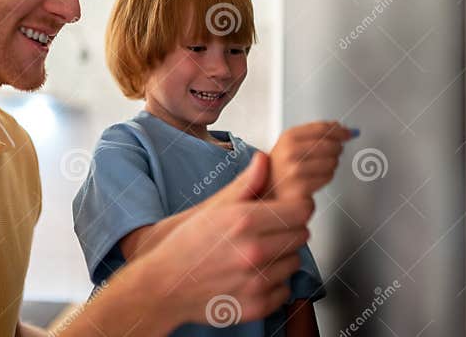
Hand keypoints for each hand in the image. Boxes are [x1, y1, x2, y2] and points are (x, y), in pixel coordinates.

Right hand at [142, 152, 313, 324]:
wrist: (163, 286)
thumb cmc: (184, 246)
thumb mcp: (213, 208)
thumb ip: (245, 183)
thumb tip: (263, 159)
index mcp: (245, 221)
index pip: (301, 211)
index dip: (296, 208)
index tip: (289, 211)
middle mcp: (254, 251)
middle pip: (302, 236)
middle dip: (289, 232)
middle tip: (269, 233)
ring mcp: (256, 281)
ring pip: (294, 262)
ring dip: (282, 258)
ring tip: (257, 255)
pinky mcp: (257, 306)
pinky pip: (285, 290)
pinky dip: (274, 285)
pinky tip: (252, 276)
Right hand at [267, 120, 353, 200]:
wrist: (268, 189)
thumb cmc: (282, 166)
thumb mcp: (291, 142)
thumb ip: (315, 132)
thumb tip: (341, 127)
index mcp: (288, 137)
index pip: (322, 128)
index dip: (339, 130)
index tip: (348, 133)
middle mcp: (290, 152)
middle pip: (331, 144)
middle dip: (337, 148)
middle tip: (332, 152)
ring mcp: (295, 171)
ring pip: (332, 161)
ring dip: (331, 164)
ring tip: (318, 166)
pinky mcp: (302, 188)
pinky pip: (328, 177)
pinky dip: (326, 176)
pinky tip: (315, 177)